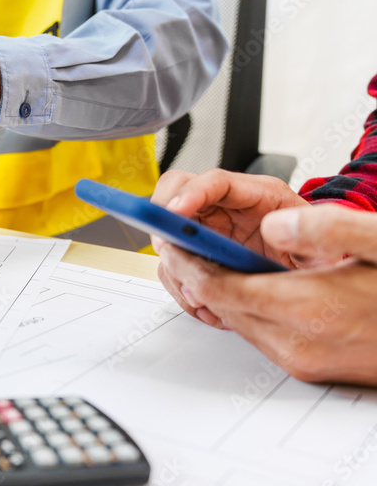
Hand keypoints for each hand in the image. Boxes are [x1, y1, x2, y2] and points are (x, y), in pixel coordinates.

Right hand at [151, 170, 323, 328]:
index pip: (214, 182)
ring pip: (169, 235)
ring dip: (175, 265)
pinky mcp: (200, 254)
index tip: (174, 214)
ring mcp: (208, 229)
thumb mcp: (320, 248)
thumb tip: (275, 231)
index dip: (190, 195)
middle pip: (175, 194)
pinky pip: (175, 265)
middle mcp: (226, 207)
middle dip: (164, 222)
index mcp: (258, 195)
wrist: (317, 276)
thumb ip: (304, 238)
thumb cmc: (318, 257)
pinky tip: (206, 303)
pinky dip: (183, 286)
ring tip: (199, 292)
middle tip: (169, 250)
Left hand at [157, 204, 376, 384]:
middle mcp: (297, 343)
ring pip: (235, 320)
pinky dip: (243, 306)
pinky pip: (258, 333)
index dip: (188, 259)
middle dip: (195, 271)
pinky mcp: (309, 368)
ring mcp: (302, 360)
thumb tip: (274, 225)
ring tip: (205, 253)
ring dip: (217, 290)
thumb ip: (330, 229)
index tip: (170, 235)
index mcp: (309, 308)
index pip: (218, 287)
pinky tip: (248, 282)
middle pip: (219, 306)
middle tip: (178, 238)